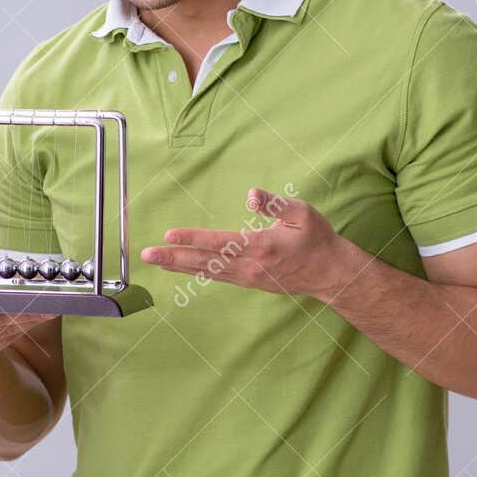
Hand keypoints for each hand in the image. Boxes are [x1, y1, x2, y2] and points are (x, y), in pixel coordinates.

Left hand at [140, 187, 361, 303]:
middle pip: (205, 262)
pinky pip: (216, 276)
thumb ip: (275, 204)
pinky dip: (195, 271)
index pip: (219, 242)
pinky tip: (180, 266)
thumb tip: (251, 194)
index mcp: (261, 246)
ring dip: (179, 266)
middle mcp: (250, 266)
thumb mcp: (303, 213)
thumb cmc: (316, 238)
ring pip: (207, 272)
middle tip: (146, 255)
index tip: (169, 235)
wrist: (330, 273)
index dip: (193, 238)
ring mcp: (248, 278)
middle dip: (173, 257)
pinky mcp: (249, 282)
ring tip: (155, 260)